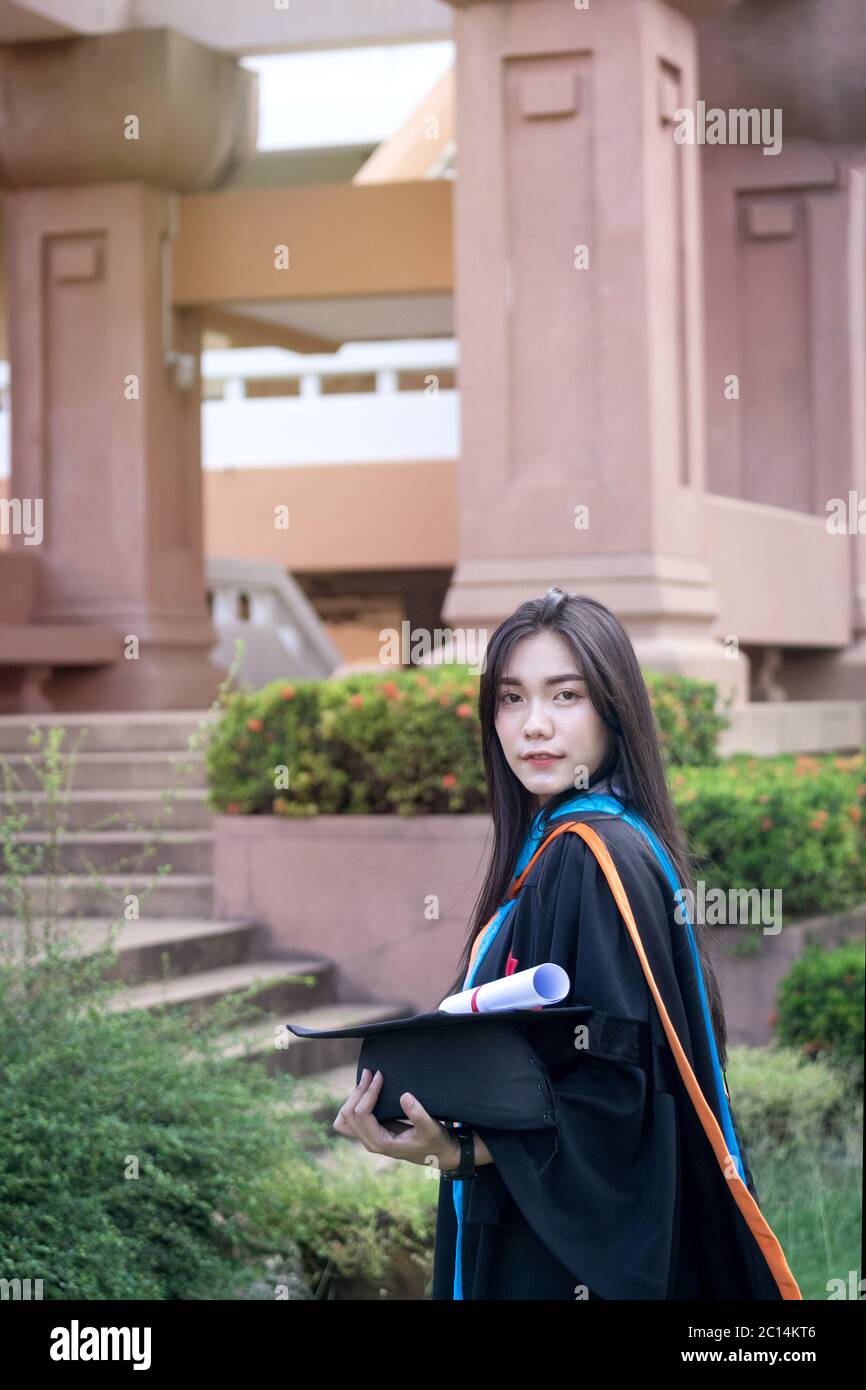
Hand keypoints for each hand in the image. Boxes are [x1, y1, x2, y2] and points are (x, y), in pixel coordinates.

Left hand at [333, 1068, 459, 1173]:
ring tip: (366, 1081)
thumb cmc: (435, 1142)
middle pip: (348, 1115)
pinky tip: (366, 1091)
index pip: (361, 1114)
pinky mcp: (372, 1133)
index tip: (380, 1075)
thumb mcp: (431, 1128)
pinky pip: (352, 1119)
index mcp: (381, 1142)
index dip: (368, 1092)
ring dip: (352, 1099)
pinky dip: (354, 1104)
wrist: (437, 1155)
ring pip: (345, 1119)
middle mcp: (371, 1142)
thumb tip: (404, 1096)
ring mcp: (369, 1138)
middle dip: (357, 1092)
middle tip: (371, 1073)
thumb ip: (418, 1114)